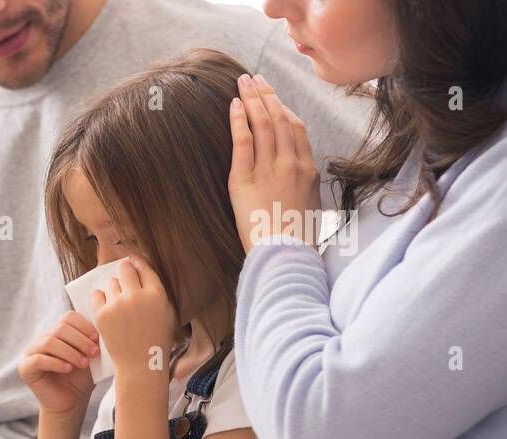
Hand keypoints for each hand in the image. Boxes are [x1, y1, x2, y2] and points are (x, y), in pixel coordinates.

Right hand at [18, 310, 98, 414]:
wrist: (71, 403)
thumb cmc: (81, 379)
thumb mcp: (90, 358)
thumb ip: (91, 342)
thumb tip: (99, 330)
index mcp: (58, 332)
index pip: (68, 317)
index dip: (84, 325)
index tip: (97, 338)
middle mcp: (42, 339)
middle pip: (60, 328)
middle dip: (80, 340)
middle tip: (94, 353)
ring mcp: (31, 352)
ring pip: (49, 342)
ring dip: (70, 352)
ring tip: (84, 363)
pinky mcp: (25, 368)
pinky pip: (38, 359)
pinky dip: (56, 363)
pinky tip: (68, 369)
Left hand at [91, 255, 176, 381]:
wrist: (141, 363)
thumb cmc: (157, 337)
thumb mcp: (168, 311)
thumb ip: (158, 290)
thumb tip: (143, 268)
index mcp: (156, 294)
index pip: (144, 266)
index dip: (137, 262)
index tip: (133, 260)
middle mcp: (137, 296)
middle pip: (125, 268)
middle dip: (125, 271)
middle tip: (125, 279)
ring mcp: (118, 305)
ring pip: (111, 282)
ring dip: (115, 288)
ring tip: (120, 302)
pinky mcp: (102, 314)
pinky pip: (97, 295)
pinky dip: (102, 298)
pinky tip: (108, 306)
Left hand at [229, 73, 321, 252]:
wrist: (286, 256)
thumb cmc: (297, 240)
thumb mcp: (309, 207)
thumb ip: (305, 186)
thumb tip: (302, 179)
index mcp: (309, 169)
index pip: (296, 128)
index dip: (283, 108)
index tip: (273, 96)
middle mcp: (291, 164)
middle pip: (279, 119)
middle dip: (266, 95)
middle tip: (254, 78)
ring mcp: (270, 170)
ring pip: (262, 125)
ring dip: (252, 99)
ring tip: (242, 82)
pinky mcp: (246, 180)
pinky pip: (243, 143)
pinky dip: (239, 120)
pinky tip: (234, 104)